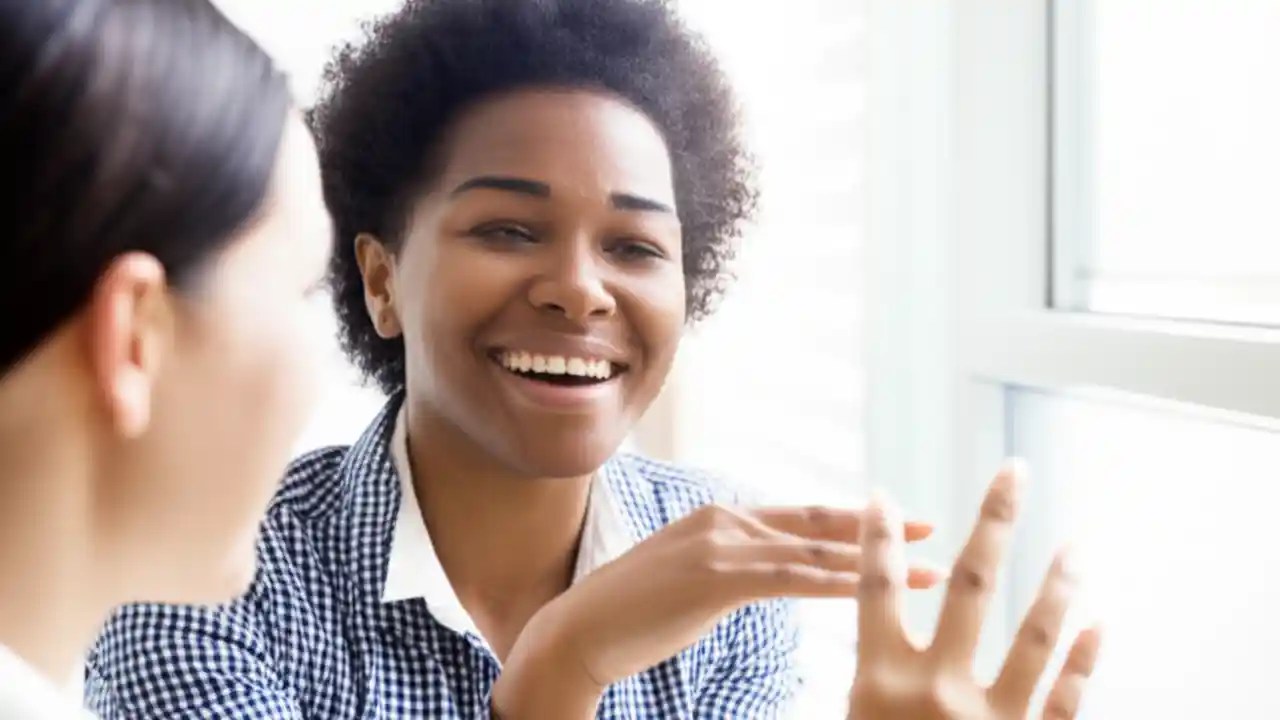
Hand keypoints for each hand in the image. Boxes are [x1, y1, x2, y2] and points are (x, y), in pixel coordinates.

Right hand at [493, 503, 941, 717]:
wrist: (578, 631)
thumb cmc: (632, 617)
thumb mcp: (690, 581)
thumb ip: (731, 569)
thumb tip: (766, 576)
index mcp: (721, 518)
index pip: (802, 517)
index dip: (854, 520)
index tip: (901, 523)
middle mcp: (726, 518)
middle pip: (819, 523)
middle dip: (881, 530)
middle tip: (936, 531)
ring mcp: (721, 542)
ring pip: (816, 551)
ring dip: (879, 562)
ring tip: (930, 569)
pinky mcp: (717, 574)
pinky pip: (793, 577)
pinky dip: (841, 582)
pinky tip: (879, 590)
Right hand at [849, 461, 1101, 719]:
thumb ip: (870, 691)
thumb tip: (879, 665)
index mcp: (882, 682)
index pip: (877, 591)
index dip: (879, 539)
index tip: (884, 496)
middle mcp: (938, 689)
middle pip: (970, 586)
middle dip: (995, 521)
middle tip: (1015, 472)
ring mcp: (992, 719)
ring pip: (1033, 638)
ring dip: (1057, 587)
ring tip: (1073, 548)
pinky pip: (1065, 700)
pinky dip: (1082, 660)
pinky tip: (1097, 626)